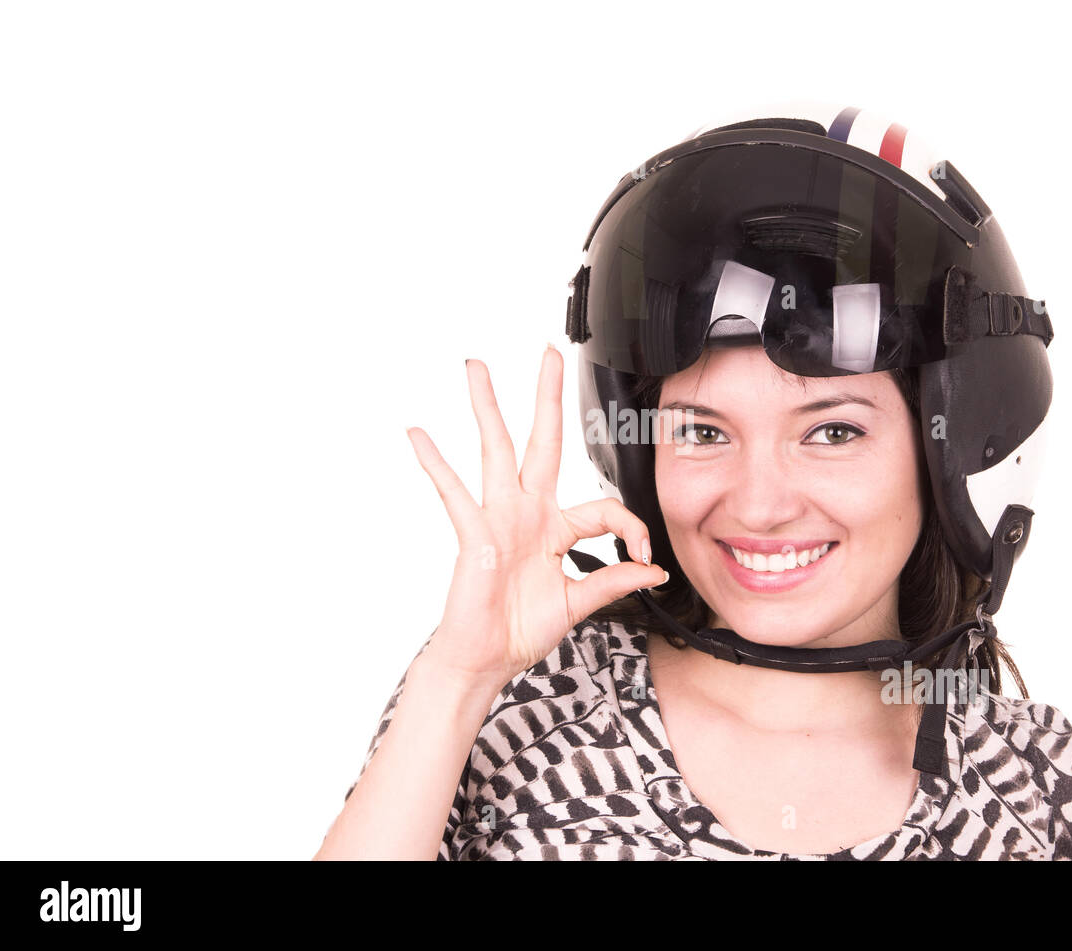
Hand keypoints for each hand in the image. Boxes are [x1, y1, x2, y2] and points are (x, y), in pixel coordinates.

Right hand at [404, 345, 666, 687]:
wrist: (486, 660)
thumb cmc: (521, 630)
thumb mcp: (578, 602)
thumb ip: (613, 581)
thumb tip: (652, 571)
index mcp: (555, 529)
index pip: (602, 507)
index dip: (630, 528)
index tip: (645, 556)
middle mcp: (527, 513)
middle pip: (541, 443)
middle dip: (546, 398)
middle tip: (549, 354)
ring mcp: (499, 519)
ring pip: (494, 451)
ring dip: (487, 407)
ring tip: (476, 368)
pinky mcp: (475, 535)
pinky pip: (455, 494)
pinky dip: (435, 464)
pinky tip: (419, 435)